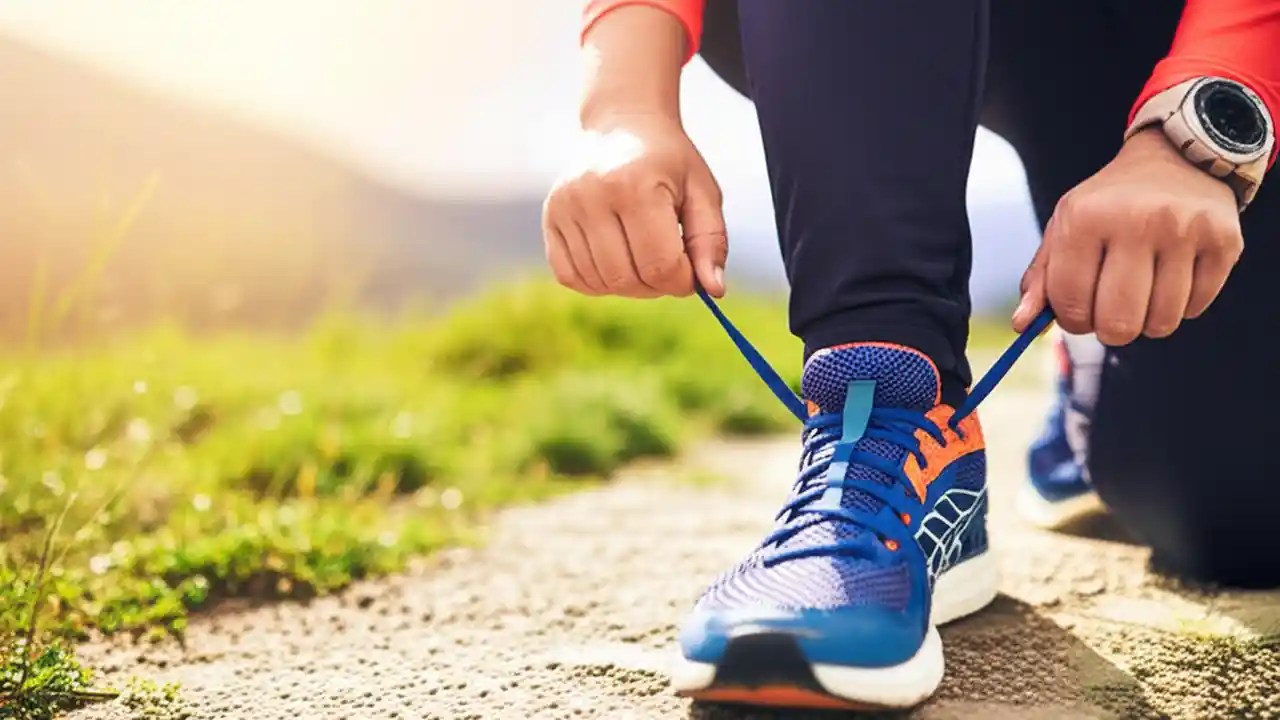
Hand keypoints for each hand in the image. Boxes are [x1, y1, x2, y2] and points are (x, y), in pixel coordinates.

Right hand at [542, 113, 726, 297]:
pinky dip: (597, 282)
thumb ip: (710, 242)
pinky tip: (615, 261)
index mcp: (636, 185)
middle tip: (668, 266)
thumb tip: (714, 291)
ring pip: (599, 282)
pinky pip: (570, 276)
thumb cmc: (669, 163)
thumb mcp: (703, 193)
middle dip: (656, 286)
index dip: (682, 281)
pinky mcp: (550, 217)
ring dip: (628, 285)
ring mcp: (565, 206)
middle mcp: (592, 195)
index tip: (690, 270)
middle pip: (627, 279)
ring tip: (643, 259)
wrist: (623, 125)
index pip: (660, 265)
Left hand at [1013, 127, 1242, 344]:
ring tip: (1142, 293)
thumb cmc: (1110, 204)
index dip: (1072, 320)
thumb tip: (1022, 326)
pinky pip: (1195, 309)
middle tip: (1111, 313)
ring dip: (1147, 322)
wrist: (1177, 158)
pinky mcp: (1224, 242)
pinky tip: (1172, 278)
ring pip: (1160, 323)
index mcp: (1086, 218)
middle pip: (1118, 323)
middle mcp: (1138, 221)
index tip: (1079, 312)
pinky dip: (1180, 307)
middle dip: (1110, 330)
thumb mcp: (1066, 228)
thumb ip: (1042, 279)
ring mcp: (1185, 231)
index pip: (1071, 303)